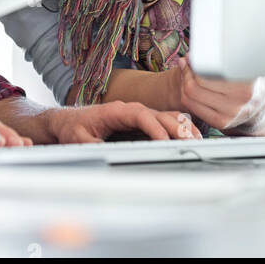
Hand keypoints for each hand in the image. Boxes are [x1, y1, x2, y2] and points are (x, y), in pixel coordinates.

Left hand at [41, 100, 200, 143]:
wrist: (68, 121)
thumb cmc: (73, 128)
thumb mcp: (78, 139)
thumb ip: (91, 146)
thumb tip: (103, 154)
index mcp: (114, 111)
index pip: (140, 115)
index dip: (154, 128)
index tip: (165, 143)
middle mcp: (128, 109)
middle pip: (156, 114)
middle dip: (174, 127)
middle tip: (190, 142)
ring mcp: (135, 113)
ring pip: (162, 115)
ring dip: (179, 125)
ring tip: (197, 139)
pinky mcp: (139, 121)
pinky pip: (161, 120)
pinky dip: (177, 126)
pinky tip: (189, 135)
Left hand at [176, 58, 254, 129]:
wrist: (258, 103)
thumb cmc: (244, 80)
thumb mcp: (238, 66)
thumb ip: (218, 61)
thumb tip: (188, 59)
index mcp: (243, 87)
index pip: (206, 74)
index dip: (194, 63)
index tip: (191, 57)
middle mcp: (236, 104)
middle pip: (194, 87)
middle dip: (186, 72)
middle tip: (187, 63)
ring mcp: (228, 116)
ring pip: (189, 98)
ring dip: (184, 83)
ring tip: (188, 74)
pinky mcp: (220, 123)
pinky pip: (192, 107)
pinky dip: (186, 95)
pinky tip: (191, 87)